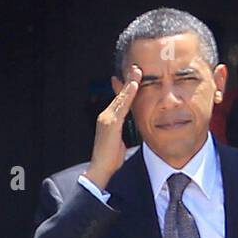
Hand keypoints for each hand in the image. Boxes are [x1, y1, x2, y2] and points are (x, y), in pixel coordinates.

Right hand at [85, 65, 141, 188]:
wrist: (100, 170)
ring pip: (121, 98)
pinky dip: (128, 94)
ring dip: (130, 83)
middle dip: (128, 81)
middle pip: (120, 96)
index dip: (126, 89)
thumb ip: (124, 134)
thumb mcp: (120, 144)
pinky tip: (134, 85)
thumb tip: (132, 132)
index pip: (119, 101)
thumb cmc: (110, 161)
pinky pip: (122, 106)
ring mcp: (107, 119)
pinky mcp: (110, 123)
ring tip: (137, 71)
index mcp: (109, 121)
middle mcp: (106, 116)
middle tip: (136, 68)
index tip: (133, 78)